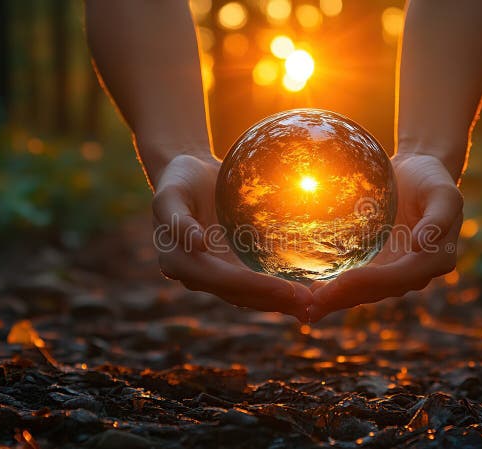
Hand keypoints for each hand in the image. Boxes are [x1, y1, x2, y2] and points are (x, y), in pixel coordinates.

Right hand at [152, 152, 311, 321]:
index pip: (222, 280)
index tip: (286, 289)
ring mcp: (214, 275)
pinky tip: (304, 293)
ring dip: (279, 304)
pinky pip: (253, 286)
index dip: (255, 286)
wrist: (186, 175)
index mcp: (178, 262)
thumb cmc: (177, 180)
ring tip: (311, 304)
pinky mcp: (229, 268)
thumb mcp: (170, 194)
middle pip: (239, 295)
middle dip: (274, 300)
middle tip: (309, 302)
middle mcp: (196, 276)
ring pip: (248, 297)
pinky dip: (277, 292)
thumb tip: (199, 245)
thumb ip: (179, 221)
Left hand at [309, 153, 462, 321]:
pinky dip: (337, 290)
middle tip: (314, 302)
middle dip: (346, 297)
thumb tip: (421, 245)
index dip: (370, 281)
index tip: (341, 282)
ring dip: (338, 301)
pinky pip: (358, 282)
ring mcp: (396, 272)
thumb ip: (438, 218)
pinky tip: (313, 292)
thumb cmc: (432, 179)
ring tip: (308, 305)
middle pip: (379, 291)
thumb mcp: (443, 192)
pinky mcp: (380, 266)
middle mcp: (416, 273)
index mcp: (436, 260)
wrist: (418, 172)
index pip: (399, 277)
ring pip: (366, 293)